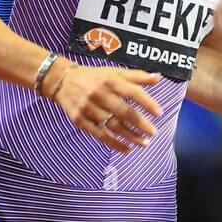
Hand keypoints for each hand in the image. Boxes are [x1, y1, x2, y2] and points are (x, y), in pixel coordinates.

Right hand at [44, 60, 162, 153]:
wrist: (62, 81)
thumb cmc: (94, 77)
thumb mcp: (114, 72)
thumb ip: (136, 76)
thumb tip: (158, 78)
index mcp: (110, 80)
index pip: (132, 92)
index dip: (147, 103)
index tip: (160, 113)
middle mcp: (99, 93)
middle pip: (123, 111)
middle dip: (140, 124)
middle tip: (153, 133)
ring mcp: (88, 108)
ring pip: (113, 125)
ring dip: (130, 136)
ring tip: (144, 143)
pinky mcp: (80, 120)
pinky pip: (99, 134)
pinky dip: (114, 143)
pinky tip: (126, 149)